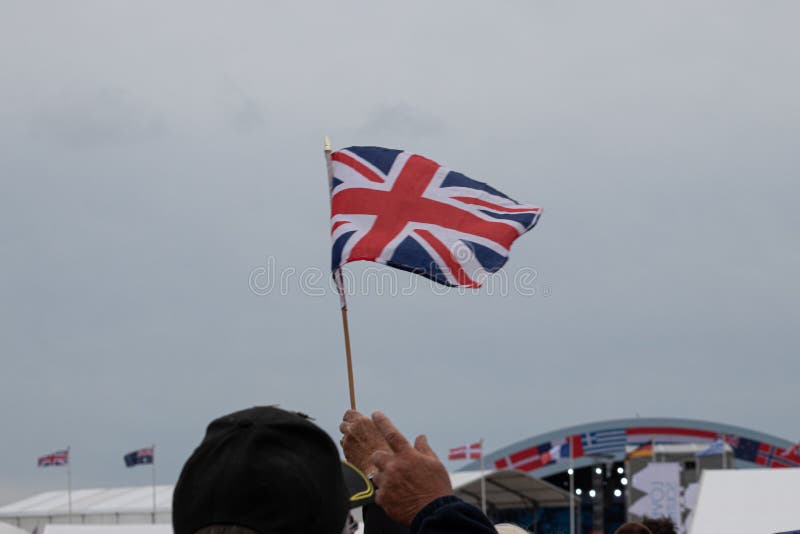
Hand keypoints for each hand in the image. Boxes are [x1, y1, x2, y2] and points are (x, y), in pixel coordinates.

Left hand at [339, 409, 390, 474]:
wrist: (378, 468)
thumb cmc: (384, 451)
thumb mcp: (382, 433)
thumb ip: (371, 426)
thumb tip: (365, 424)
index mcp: (363, 421)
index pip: (349, 413)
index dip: (351, 418)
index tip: (355, 423)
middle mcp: (353, 428)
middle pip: (343, 424)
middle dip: (348, 429)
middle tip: (356, 435)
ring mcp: (347, 440)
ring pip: (343, 436)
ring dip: (348, 439)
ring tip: (359, 446)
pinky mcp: (344, 451)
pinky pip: (344, 447)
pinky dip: (348, 449)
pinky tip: (357, 454)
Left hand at [368, 411, 452, 525]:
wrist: (434, 513)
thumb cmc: (437, 488)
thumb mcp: (435, 465)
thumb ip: (424, 449)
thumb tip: (420, 437)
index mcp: (407, 456)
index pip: (391, 433)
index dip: (382, 422)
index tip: (375, 414)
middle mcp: (394, 467)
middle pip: (377, 455)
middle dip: (381, 458)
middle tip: (391, 466)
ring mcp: (387, 483)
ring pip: (377, 475)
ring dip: (385, 478)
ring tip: (399, 487)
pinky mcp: (383, 498)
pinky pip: (379, 492)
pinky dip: (386, 494)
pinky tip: (397, 498)